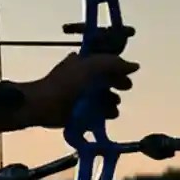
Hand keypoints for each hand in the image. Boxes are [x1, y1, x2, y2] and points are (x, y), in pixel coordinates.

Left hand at [26, 52, 140, 127]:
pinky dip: (103, 116)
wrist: (45, 104)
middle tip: (123, 87)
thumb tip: (135, 66)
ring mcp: (85, 98)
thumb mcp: (90, 66)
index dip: (119, 69)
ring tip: (109, 105)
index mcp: (85, 64)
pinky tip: (101, 116)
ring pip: (108, 100)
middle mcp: (86, 79)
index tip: (126, 74)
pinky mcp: (83, 115)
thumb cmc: (66, 82)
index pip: (109, 64)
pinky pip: (100, 116)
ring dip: (112, 102)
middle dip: (119, 84)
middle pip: (111, 82)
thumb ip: (113, 63)